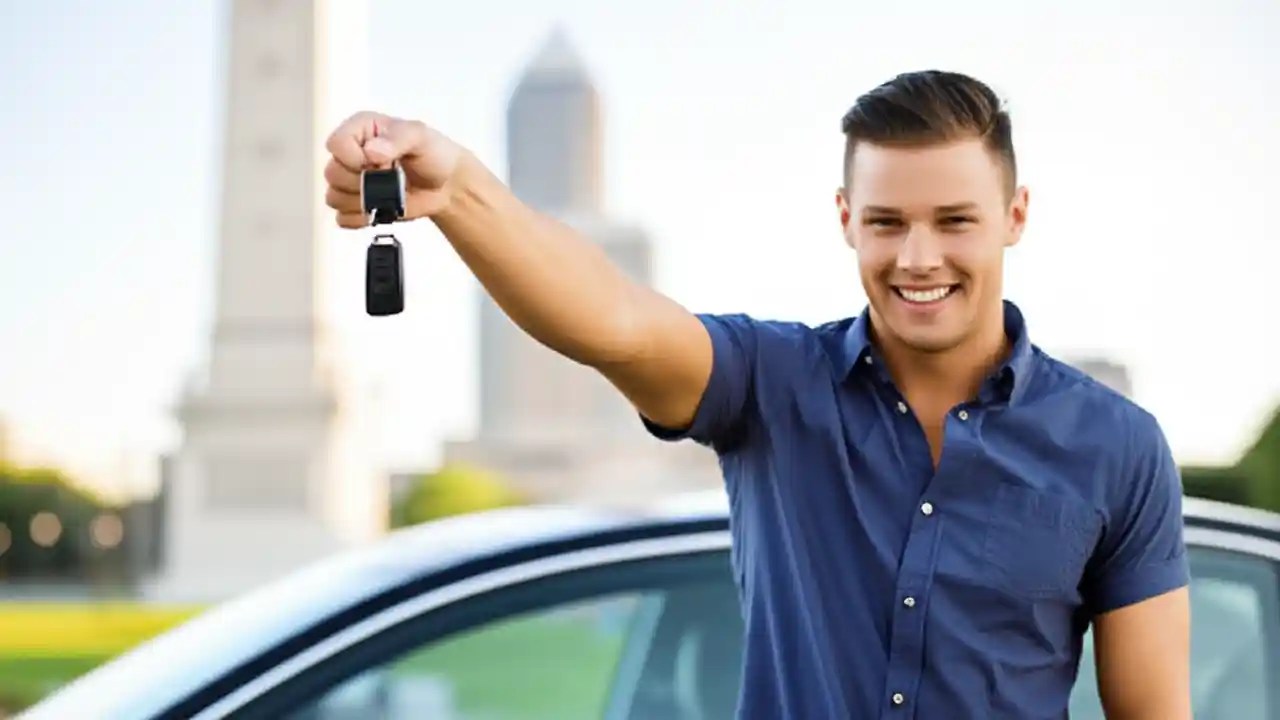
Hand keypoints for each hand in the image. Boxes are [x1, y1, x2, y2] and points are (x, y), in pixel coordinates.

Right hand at [323, 111, 463, 227]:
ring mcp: (352, 182)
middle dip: (362, 181)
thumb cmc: (433, 153)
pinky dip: (361, 218)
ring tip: (387, 193)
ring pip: (333, 197)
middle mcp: (352, 154)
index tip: (379, 162)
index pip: (336, 144)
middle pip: (332, 173)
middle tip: (388, 178)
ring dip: (361, 201)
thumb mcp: (419, 136)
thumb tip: (371, 151)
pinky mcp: (357, 206)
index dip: (354, 157)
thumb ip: (395, 139)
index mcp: (360, 130)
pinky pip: (343, 218)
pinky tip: (382, 209)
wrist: (446, 184)